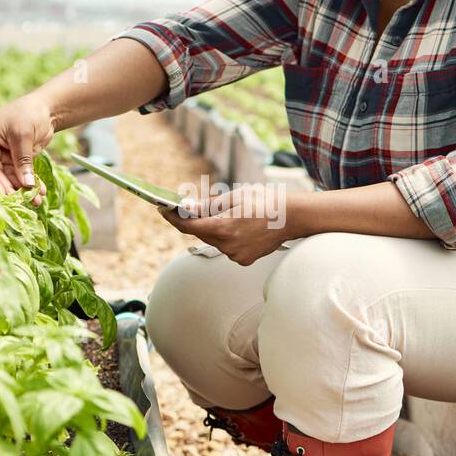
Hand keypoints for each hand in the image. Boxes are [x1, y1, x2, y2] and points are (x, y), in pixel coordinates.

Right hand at [0, 93, 54, 204]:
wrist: (46, 108)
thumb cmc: (30, 113)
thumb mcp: (23, 136)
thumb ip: (23, 161)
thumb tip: (26, 184)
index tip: (2, 196)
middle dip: (10, 188)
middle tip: (22, 202)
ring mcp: (1, 154)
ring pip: (9, 177)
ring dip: (22, 189)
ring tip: (35, 201)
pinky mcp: (14, 159)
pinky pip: (20, 174)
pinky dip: (30, 183)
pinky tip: (39, 192)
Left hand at [157, 184, 308, 265]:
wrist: (293, 216)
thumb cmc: (266, 201)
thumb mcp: (235, 196)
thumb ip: (209, 205)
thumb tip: (187, 208)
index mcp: (224, 228)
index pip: (189, 226)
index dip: (173, 218)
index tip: (162, 209)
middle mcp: (228, 246)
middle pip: (201, 234)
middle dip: (193, 221)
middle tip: (185, 208)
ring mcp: (237, 255)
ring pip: (214, 241)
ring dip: (212, 228)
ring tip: (222, 214)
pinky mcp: (244, 259)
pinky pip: (226, 247)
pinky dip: (226, 236)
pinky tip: (238, 226)